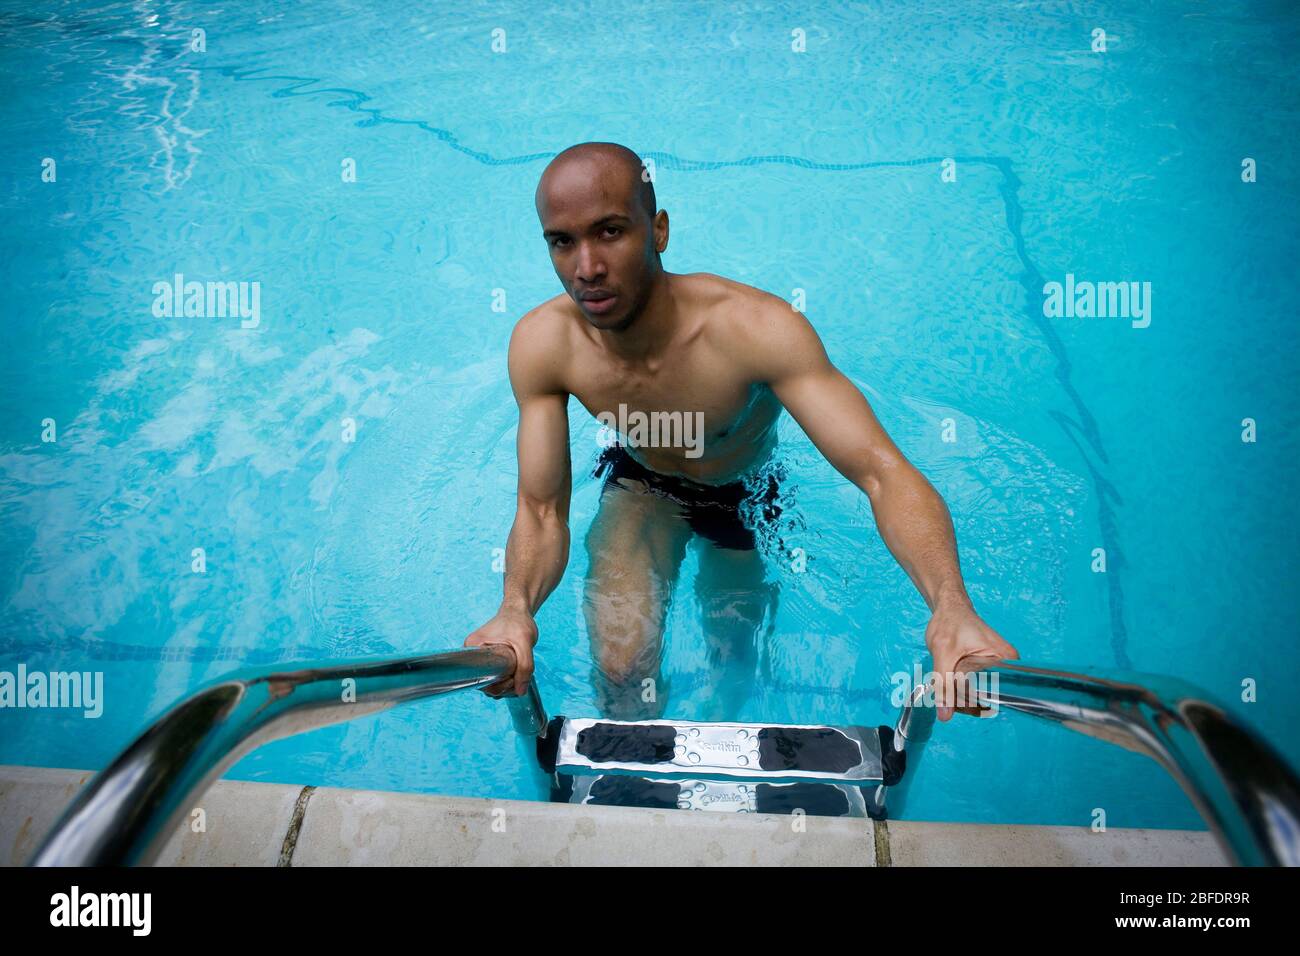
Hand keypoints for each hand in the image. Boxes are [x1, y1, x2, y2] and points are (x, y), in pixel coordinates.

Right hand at [464, 608, 537, 697]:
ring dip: (505, 686)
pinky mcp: (488, 661)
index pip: (477, 678)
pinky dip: (505, 681)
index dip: (494, 685)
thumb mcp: (525, 643)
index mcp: (472, 648)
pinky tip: (516, 677)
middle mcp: (472, 655)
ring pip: (490, 683)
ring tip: (518, 677)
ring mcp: (480, 659)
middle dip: (502, 687)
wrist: (519, 611)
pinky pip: (494, 678)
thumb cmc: (519, 622)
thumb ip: (524, 667)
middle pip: (483, 683)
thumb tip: (520, 691)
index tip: (509, 679)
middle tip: (517, 679)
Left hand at [924, 598, 1018, 721]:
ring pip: (984, 693)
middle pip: (993, 696)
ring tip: (949, 685)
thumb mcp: (943, 654)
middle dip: (970, 702)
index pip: (1005, 694)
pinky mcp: (988, 667)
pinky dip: (965, 689)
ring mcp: (998, 665)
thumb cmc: (949, 623)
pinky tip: (952, 684)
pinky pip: (979, 686)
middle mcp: (1008, 664)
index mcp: (1006, 659)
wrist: (947, 607)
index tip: (963, 706)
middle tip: (950, 696)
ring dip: (965, 696)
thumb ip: (944, 685)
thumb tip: (945, 716)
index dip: (983, 705)